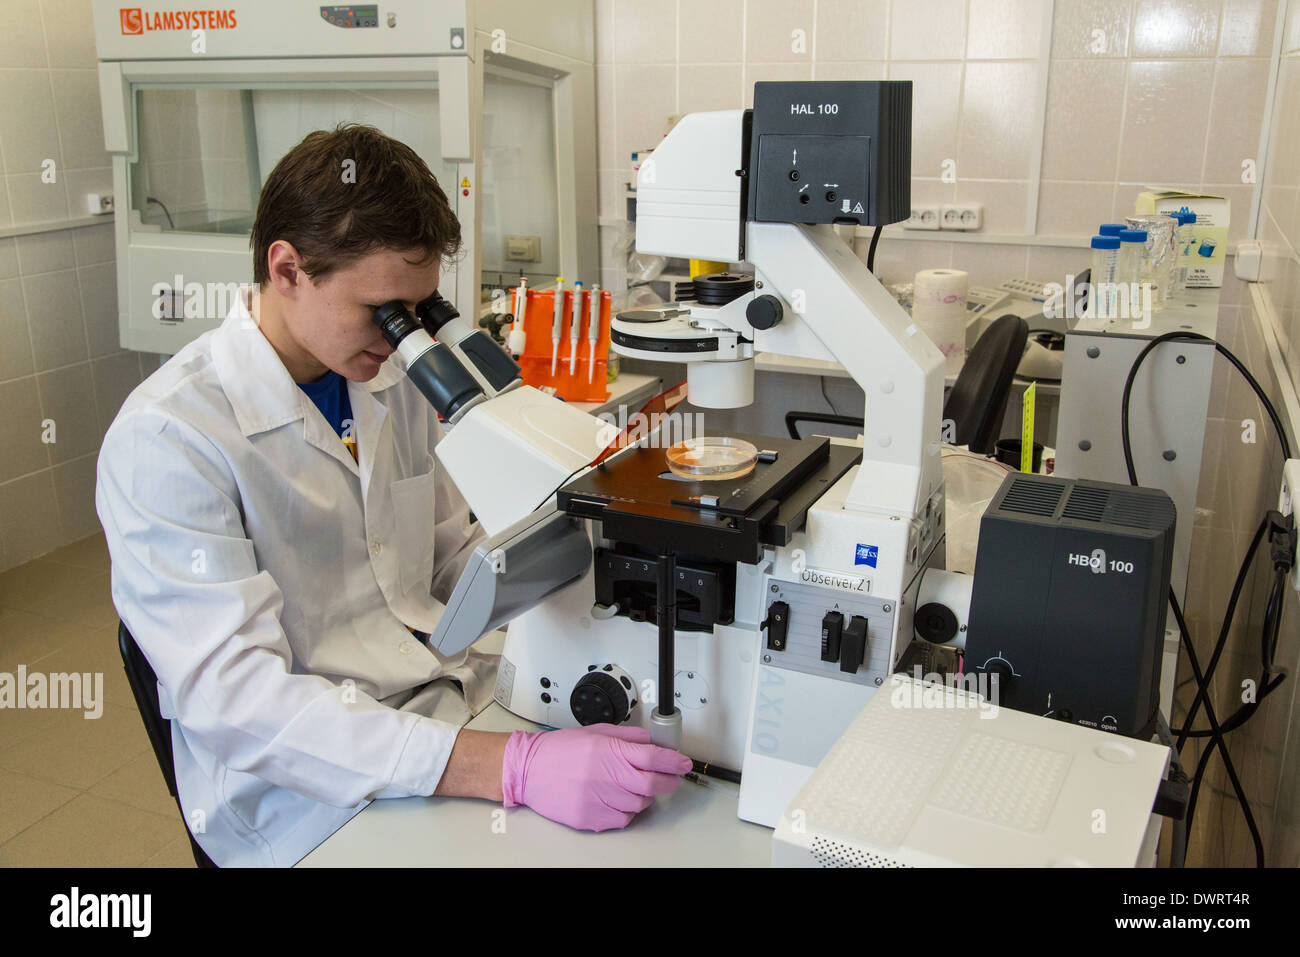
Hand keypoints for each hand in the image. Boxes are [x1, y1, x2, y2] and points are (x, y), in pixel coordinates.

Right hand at [501, 724, 692, 830]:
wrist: (528, 770)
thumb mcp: (594, 732)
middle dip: (668, 781)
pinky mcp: (591, 817)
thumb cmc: (558, 751)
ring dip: (644, 796)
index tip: (683, 763)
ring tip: (632, 786)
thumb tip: (650, 741)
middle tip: (672, 778)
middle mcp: (606, 774)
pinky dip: (627, 811)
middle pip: (651, 784)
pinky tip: (618, 800)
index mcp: (608, 750)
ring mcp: (599, 798)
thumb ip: (625, 736)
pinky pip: (623, 819)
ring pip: (639, 803)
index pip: (652, 756)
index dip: (673, 761)